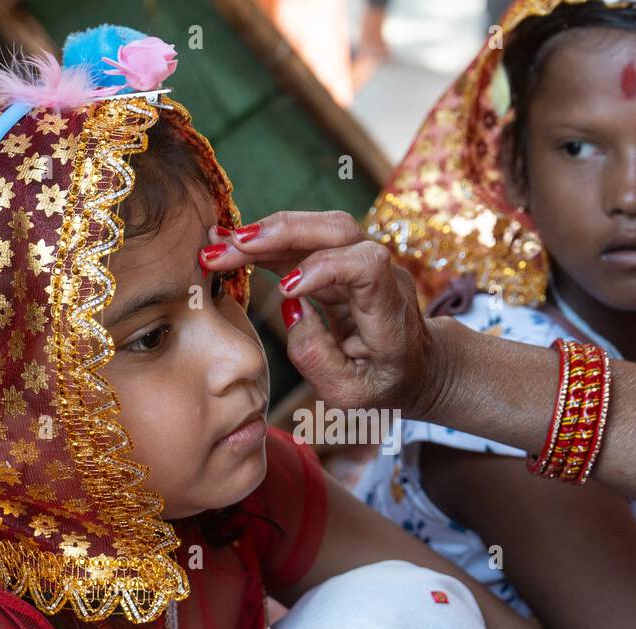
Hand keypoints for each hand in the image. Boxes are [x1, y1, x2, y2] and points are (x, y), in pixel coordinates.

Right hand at [199, 211, 435, 414]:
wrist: (418, 369)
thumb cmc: (384, 386)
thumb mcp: (350, 394)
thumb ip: (317, 357)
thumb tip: (292, 308)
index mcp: (391, 313)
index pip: (367, 265)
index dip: (324, 267)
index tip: (285, 291)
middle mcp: (383, 275)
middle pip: (338, 229)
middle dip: (282, 232)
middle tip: (229, 246)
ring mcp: (364, 262)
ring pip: (317, 228)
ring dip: (266, 234)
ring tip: (217, 246)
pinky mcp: (343, 262)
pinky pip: (305, 243)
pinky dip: (267, 243)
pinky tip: (231, 247)